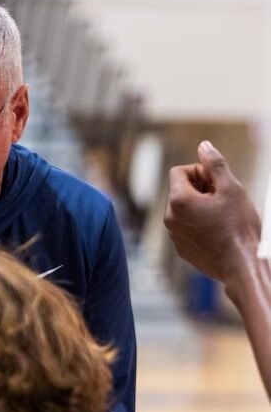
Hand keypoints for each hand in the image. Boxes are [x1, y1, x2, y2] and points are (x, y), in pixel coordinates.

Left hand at [164, 140, 260, 282]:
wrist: (242, 265)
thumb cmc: (238, 226)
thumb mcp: (231, 188)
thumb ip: (214, 164)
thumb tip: (203, 146)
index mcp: (178, 201)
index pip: (179, 172)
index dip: (199, 171)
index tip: (217, 182)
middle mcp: (170, 219)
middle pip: (180, 190)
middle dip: (200, 188)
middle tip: (222, 198)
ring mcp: (174, 236)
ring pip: (183, 210)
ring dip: (200, 206)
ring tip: (222, 215)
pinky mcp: (182, 249)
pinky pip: (186, 228)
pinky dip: (199, 224)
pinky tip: (218, 231)